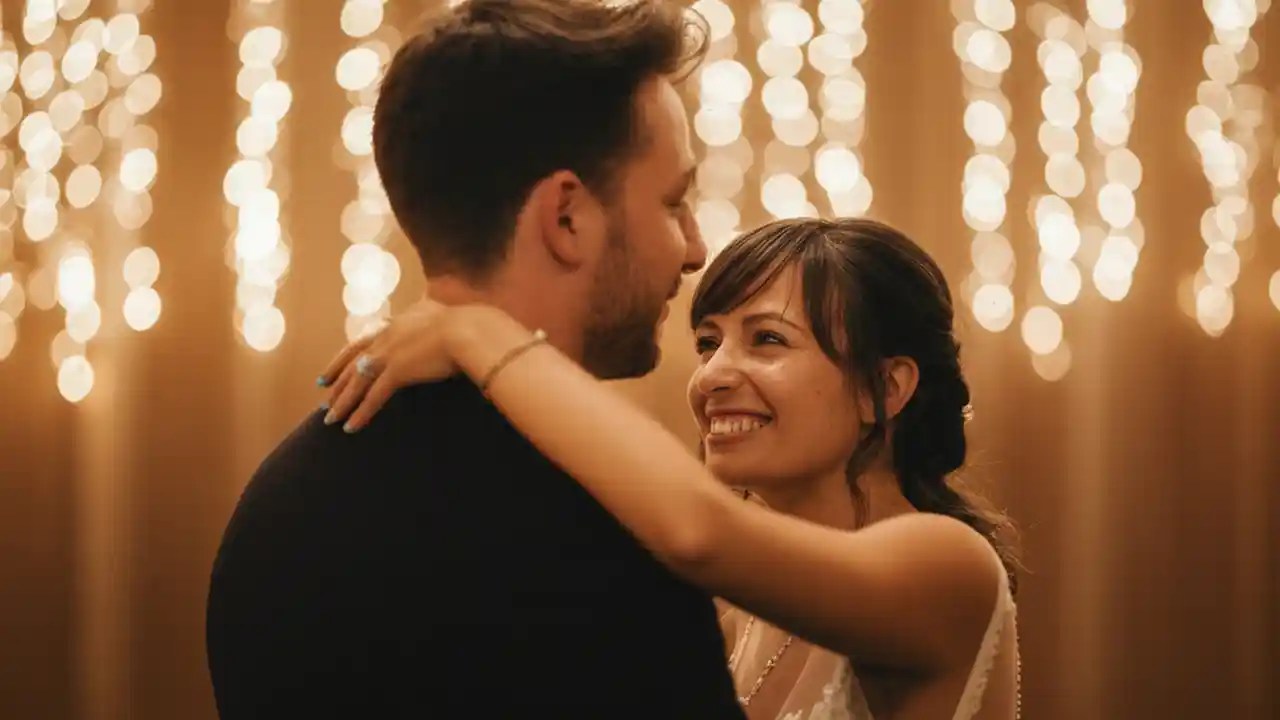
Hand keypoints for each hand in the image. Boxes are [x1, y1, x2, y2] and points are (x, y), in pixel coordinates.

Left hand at [318, 297, 457, 431]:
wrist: (467, 329)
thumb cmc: (463, 323)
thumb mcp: (439, 313)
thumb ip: (428, 315)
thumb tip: (429, 310)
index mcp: (394, 325)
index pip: (360, 343)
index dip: (344, 359)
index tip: (330, 372)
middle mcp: (385, 338)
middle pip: (352, 362)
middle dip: (336, 381)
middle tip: (325, 397)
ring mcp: (388, 355)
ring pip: (357, 382)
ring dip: (342, 402)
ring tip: (330, 419)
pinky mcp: (396, 372)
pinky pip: (372, 397)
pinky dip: (360, 413)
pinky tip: (350, 427)